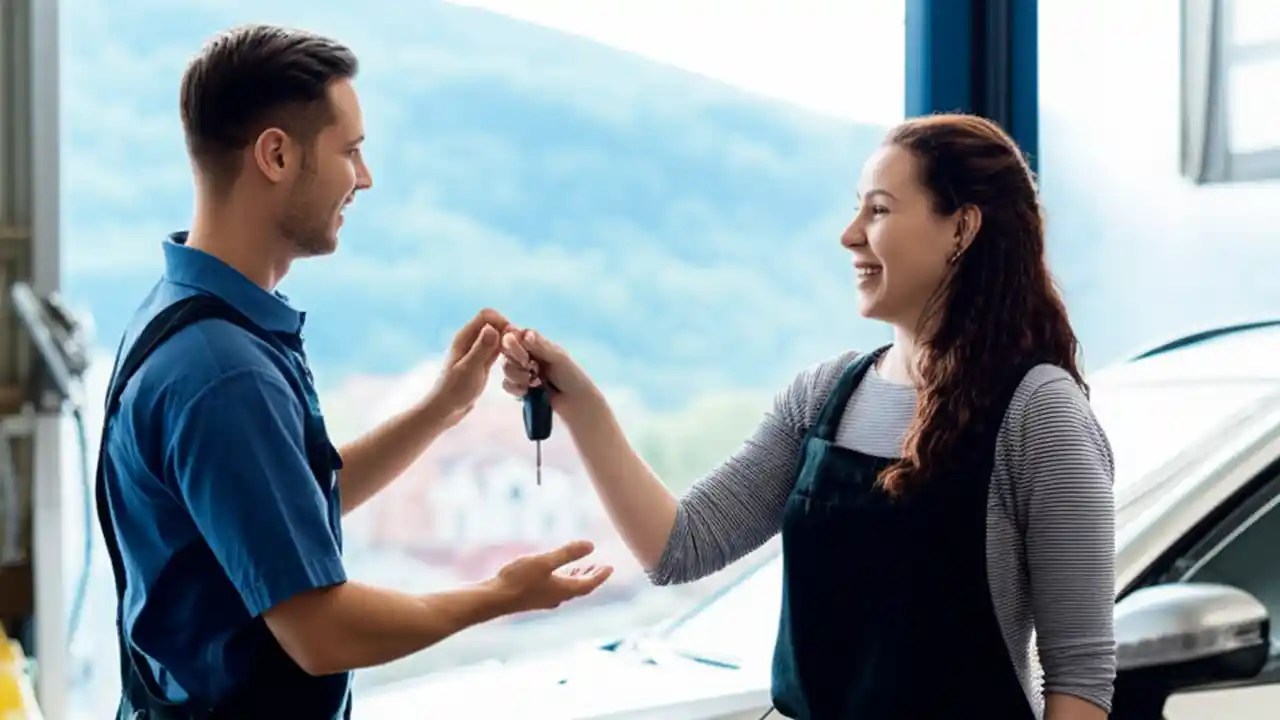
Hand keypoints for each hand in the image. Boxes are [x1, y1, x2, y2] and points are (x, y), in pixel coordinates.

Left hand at [428, 308, 508, 425]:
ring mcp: (477, 351)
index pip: (487, 315)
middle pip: (494, 324)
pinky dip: (505, 352)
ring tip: (518, 358)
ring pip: (497, 337)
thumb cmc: (454, 391)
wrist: (445, 410)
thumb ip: (481, 349)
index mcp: (464, 337)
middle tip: (519, 352)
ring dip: (509, 343)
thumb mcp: (469, 369)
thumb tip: (493, 328)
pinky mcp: (482, 362)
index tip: (513, 339)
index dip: (502, 322)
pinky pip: (497, 349)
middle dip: (508, 332)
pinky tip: (512, 363)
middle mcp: (470, 340)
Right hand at [486, 540, 613, 612]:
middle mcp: (557, 597)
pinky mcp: (533, 597)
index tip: (610, 568)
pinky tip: (555, 572)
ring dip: (577, 577)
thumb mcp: (545, 562)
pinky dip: (563, 578)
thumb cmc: (519, 579)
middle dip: (591, 576)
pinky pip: (555, 587)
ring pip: (567, 587)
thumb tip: (592, 545)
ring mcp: (545, 598)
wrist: (494, 599)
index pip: (588, 584)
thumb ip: (568, 553)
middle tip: (601, 567)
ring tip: (582, 568)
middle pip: (580, 587)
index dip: (600, 575)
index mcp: (564, 590)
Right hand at [499, 328, 598, 414]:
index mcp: (535, 342)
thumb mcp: (559, 358)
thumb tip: (525, 335)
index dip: (512, 343)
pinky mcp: (519, 387)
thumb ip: (541, 347)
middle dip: (517, 362)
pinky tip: (527, 392)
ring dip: (518, 376)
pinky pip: (506, 384)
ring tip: (535, 382)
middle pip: (506, 351)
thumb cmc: (571, 376)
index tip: (524, 356)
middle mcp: (526, 354)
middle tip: (533, 369)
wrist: (575, 402)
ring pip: (506, 368)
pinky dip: (516, 388)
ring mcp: (521, 370)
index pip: (514, 334)